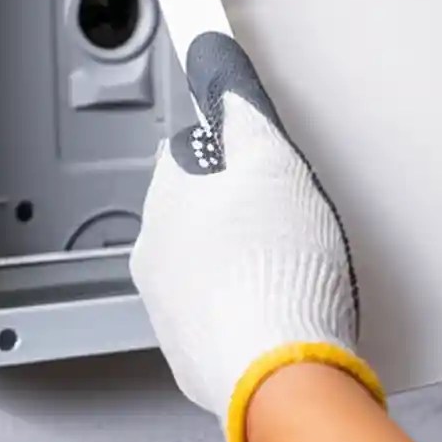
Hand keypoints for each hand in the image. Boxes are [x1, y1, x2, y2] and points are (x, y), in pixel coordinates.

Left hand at [132, 32, 383, 441]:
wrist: (282, 367)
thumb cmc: (276, 270)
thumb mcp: (273, 164)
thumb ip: (244, 115)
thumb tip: (220, 74)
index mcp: (166, 205)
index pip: (183, 154)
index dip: (224, 148)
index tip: (246, 151)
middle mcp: (154, 258)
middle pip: (194, 214)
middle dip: (234, 211)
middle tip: (283, 216)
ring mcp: (170, 312)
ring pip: (203, 268)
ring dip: (237, 263)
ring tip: (288, 267)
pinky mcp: (194, 357)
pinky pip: (217, 317)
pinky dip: (242, 309)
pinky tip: (278, 307)